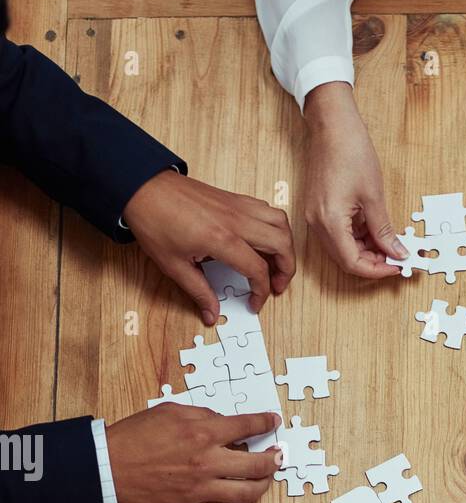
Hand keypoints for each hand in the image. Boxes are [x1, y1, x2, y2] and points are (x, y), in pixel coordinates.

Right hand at [107, 403, 282, 502]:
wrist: (108, 466)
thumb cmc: (135, 436)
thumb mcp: (171, 410)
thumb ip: (203, 415)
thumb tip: (225, 423)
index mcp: (202, 433)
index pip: (247, 427)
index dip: (266, 423)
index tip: (272, 422)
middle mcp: (206, 463)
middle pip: (257, 465)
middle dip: (274, 460)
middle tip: (278, 456)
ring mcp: (200, 490)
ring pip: (247, 494)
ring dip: (263, 486)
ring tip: (265, 479)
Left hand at [123, 171, 294, 321]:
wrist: (142, 188)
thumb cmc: (155, 221)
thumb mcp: (174, 265)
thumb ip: (198, 292)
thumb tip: (211, 313)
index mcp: (222, 240)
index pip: (258, 270)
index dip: (261, 292)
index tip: (254, 302)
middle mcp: (236, 220)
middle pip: (281, 243)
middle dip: (286, 269)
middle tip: (276, 285)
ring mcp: (237, 206)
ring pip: (280, 222)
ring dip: (285, 244)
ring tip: (276, 262)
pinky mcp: (234, 198)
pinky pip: (266, 209)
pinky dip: (273, 226)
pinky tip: (261, 240)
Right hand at [303, 83, 404, 278]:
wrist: (332, 124)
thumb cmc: (351, 151)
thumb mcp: (374, 195)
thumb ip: (384, 229)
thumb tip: (397, 252)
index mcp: (329, 222)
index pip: (352, 263)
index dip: (376, 270)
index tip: (397, 267)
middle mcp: (317, 224)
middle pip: (345, 259)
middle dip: (373, 262)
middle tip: (397, 257)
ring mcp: (316, 217)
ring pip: (342, 248)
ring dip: (366, 250)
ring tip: (390, 243)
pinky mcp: (319, 209)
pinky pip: (338, 234)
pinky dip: (358, 237)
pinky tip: (376, 231)